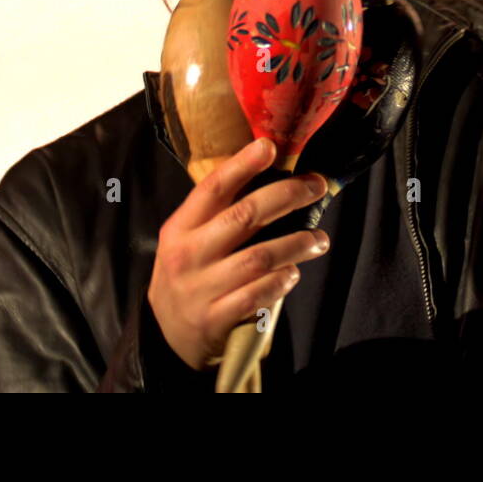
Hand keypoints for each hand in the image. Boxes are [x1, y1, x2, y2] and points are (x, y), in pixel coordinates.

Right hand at [147, 138, 329, 369]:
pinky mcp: (215, 318)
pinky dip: (282, 281)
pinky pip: (258, 294)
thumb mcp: (185, 241)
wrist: (163, 336)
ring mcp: (201, 288)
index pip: (212, 188)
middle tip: (316, 186)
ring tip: (319, 239)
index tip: (269, 146)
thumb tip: (268, 178)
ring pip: (260, 257)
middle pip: (244, 215)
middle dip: (287, 196)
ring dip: (297, 244)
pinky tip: (294, 273)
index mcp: (180, 228)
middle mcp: (188, 255)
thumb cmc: (186, 276)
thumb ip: (216, 214)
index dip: (242, 165)